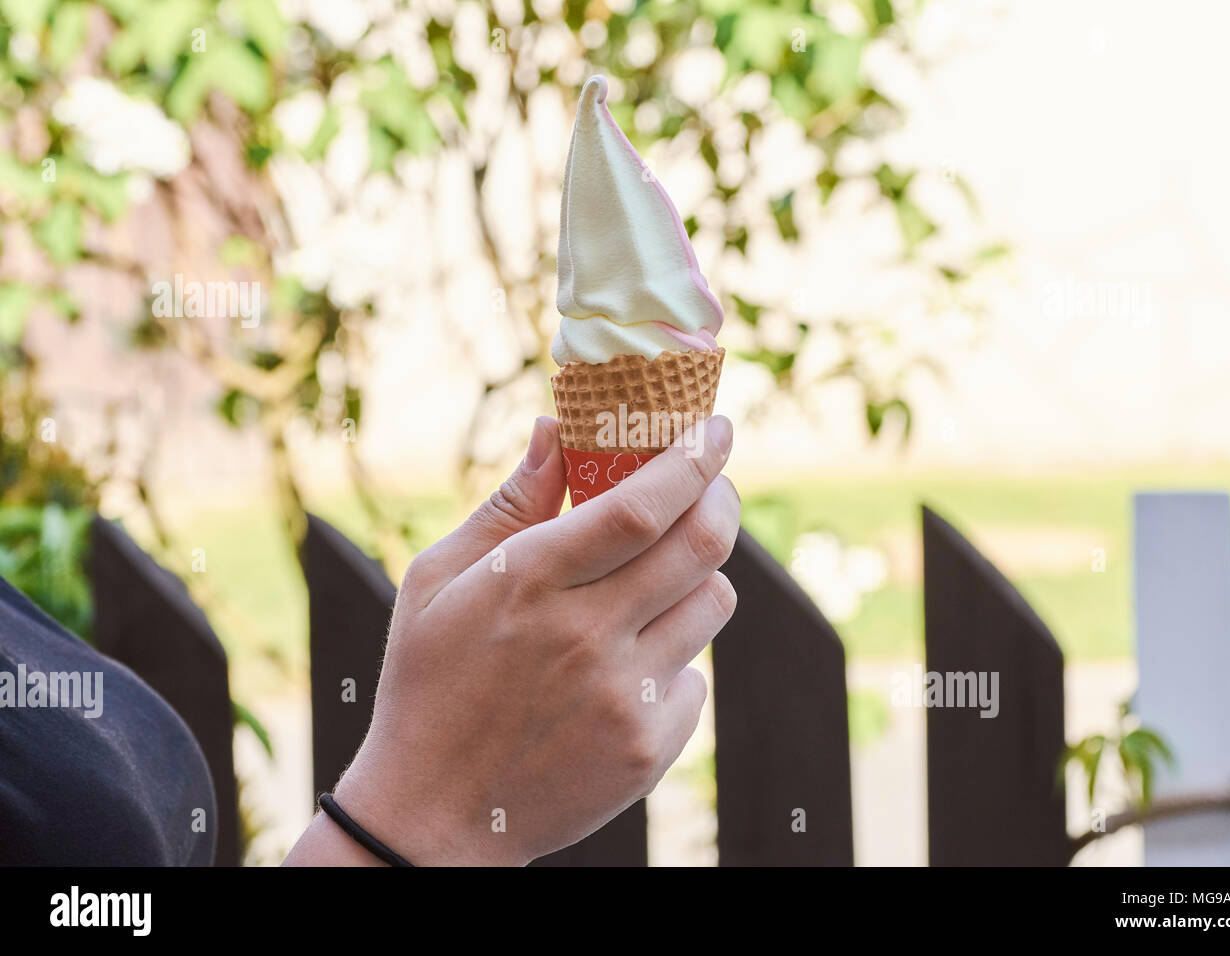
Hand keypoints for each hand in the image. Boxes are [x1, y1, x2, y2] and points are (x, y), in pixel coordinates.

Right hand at [295, 414, 737, 865]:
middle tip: (712, 484)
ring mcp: (624, 697)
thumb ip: (508, 503)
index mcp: (529, 583)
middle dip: (720, 499)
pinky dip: (674, 659)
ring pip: (714, 604)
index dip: (694, 458)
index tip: (718, 428)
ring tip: (655, 583)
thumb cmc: (430, 683)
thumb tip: (557, 428)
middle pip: (701, 545)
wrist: (433, 817)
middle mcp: (585, 636)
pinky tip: (625, 670)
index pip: (640, 505)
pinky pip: (696, 677)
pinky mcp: (648, 748)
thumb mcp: (438, 581)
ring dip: (697, 577)